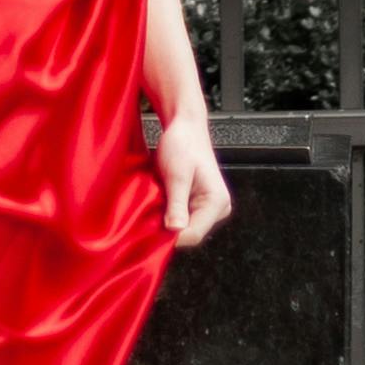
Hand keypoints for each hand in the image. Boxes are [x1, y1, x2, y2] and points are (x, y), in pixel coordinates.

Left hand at [153, 100, 230, 247]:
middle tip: (147, 216)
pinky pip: (181, 217)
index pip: (194, 234)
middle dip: (167, 228)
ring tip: (153, 205)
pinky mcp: (197, 204)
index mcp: (217, 202)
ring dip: (166, 220)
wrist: (184, 126)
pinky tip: (158, 202)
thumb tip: (175, 231)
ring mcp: (207, 207)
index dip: (170, 237)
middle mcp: (217, 208)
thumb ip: (177, 204)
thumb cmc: (183, 144)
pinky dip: (167, 213)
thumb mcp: (177, 174)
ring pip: (183, 227)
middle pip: (189, 233)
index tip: (149, 232)